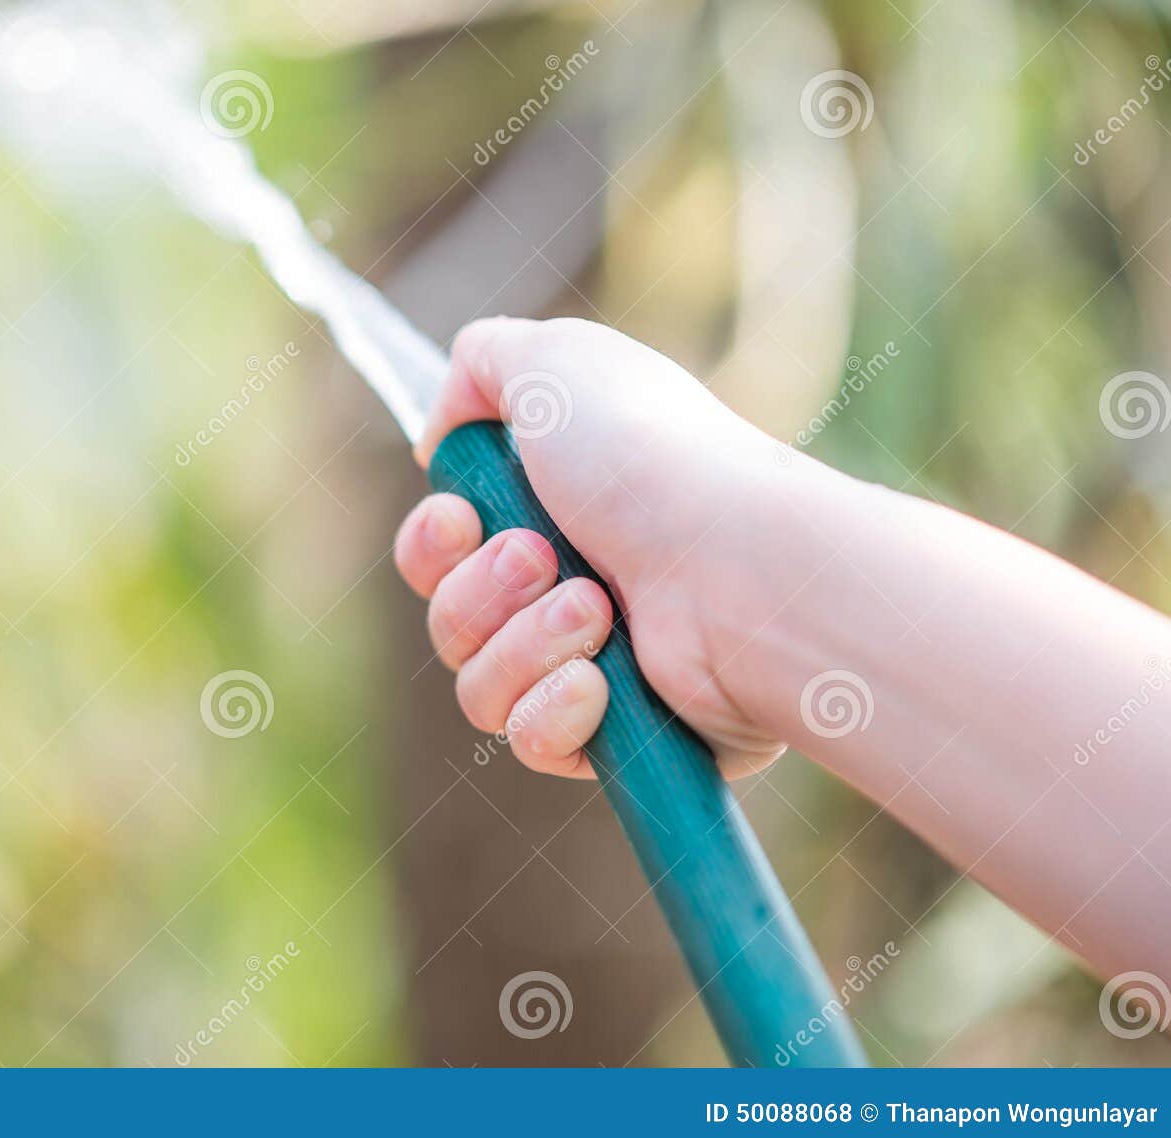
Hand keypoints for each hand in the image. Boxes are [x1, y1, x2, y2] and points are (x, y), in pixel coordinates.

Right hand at [395, 316, 796, 779]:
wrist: (739, 567)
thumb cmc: (651, 459)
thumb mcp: (556, 363)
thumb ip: (481, 363)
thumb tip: (442, 434)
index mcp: (551, 514)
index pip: (438, 555)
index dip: (431, 543)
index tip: (460, 519)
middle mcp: (567, 590)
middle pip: (448, 622)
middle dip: (481, 590)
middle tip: (546, 556)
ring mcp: (593, 668)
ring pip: (478, 688)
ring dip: (524, 643)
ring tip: (598, 609)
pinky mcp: (619, 738)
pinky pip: (530, 741)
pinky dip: (553, 710)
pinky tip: (600, 684)